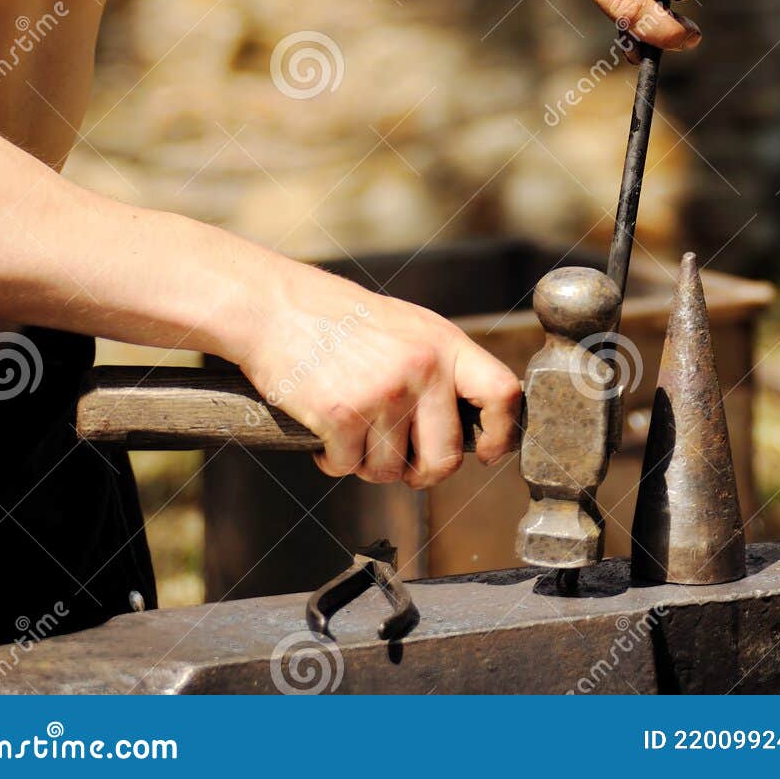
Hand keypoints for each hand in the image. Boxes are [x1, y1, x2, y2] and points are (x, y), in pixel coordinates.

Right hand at [238, 256, 521, 488]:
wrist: (276, 306)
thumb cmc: (341, 319)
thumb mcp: (408, 329)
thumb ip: (442, 370)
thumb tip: (472, 430)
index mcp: (444, 344)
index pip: (503, 393)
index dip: (502, 434)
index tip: (484, 453)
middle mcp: (421, 367)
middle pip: (445, 459)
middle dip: (419, 472)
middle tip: (396, 458)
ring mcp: (383, 392)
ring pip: (390, 471)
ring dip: (367, 462)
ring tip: (351, 425)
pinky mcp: (342, 414)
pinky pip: (347, 467)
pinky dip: (333, 459)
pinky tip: (325, 428)